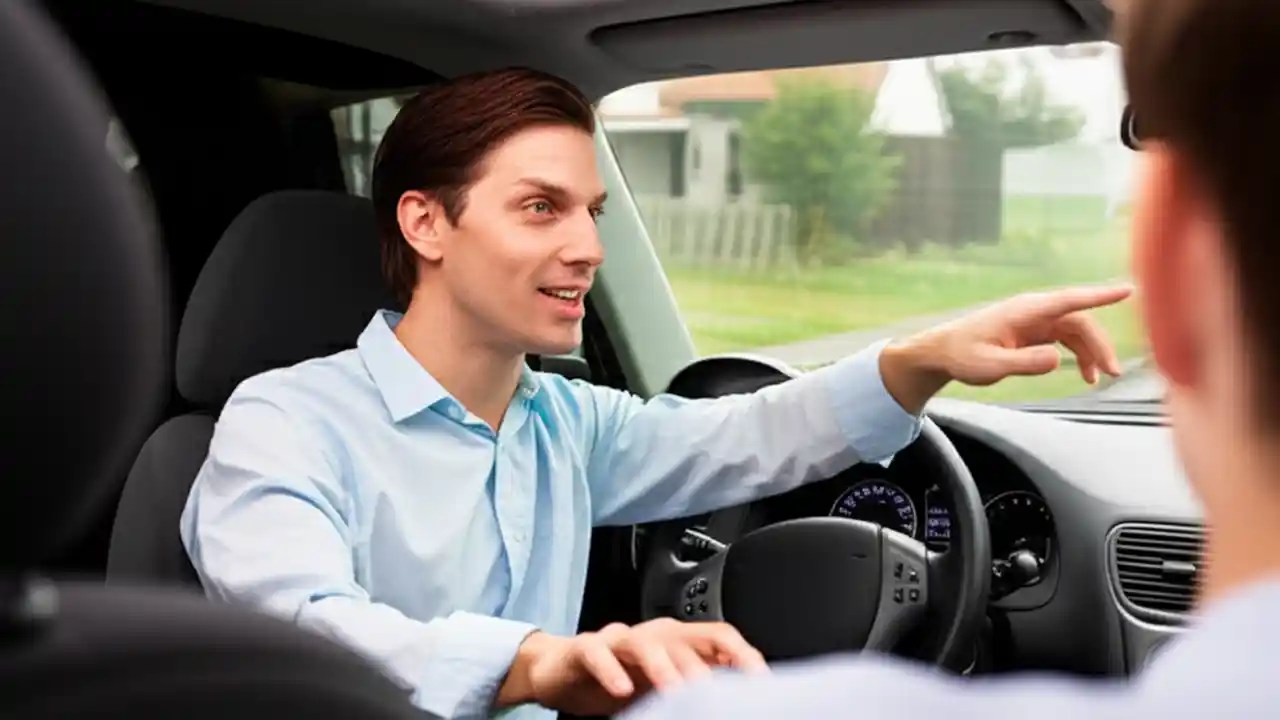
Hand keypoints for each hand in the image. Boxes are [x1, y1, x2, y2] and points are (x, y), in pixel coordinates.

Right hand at [497, 618, 766, 715]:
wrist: (559, 671)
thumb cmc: (617, 680)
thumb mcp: (660, 690)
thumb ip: (693, 692)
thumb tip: (734, 705)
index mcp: (677, 643)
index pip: (718, 638)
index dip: (743, 655)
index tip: (763, 682)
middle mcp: (652, 635)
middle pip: (685, 638)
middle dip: (705, 666)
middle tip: (720, 694)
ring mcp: (618, 639)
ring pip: (644, 642)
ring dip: (663, 666)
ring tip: (676, 691)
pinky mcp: (584, 648)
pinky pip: (598, 653)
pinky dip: (610, 670)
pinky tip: (621, 691)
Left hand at [880, 284, 1133, 413]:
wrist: (943, 352)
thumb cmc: (962, 356)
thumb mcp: (990, 366)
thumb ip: (1023, 362)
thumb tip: (1058, 359)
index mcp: (1024, 311)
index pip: (1068, 300)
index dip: (1099, 295)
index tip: (1127, 290)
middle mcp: (1034, 311)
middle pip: (1079, 321)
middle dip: (1099, 345)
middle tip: (1112, 373)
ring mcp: (1035, 320)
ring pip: (1076, 330)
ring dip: (1092, 352)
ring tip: (1099, 379)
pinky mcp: (1034, 331)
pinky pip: (1066, 338)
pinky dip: (1079, 354)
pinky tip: (1085, 374)